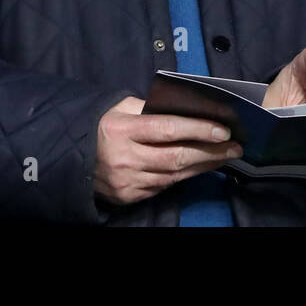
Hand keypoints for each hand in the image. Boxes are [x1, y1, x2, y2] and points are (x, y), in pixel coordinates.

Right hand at [93, 96, 242, 205]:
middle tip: (235, 146)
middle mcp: (124, 158)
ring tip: (224, 156)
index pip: (167, 129)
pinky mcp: (128, 197)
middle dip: (210, 152)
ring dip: (203, 166)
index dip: (198, 129)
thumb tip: (188, 109)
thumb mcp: (122, 108)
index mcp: (122, 130)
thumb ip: (152, 108)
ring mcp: (126, 181)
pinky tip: (200, 167)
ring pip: (173, 175)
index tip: (223, 130)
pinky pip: (163, 186)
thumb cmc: (103, 126)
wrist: (69, 157)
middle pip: (175, 157)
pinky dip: (184, 176)